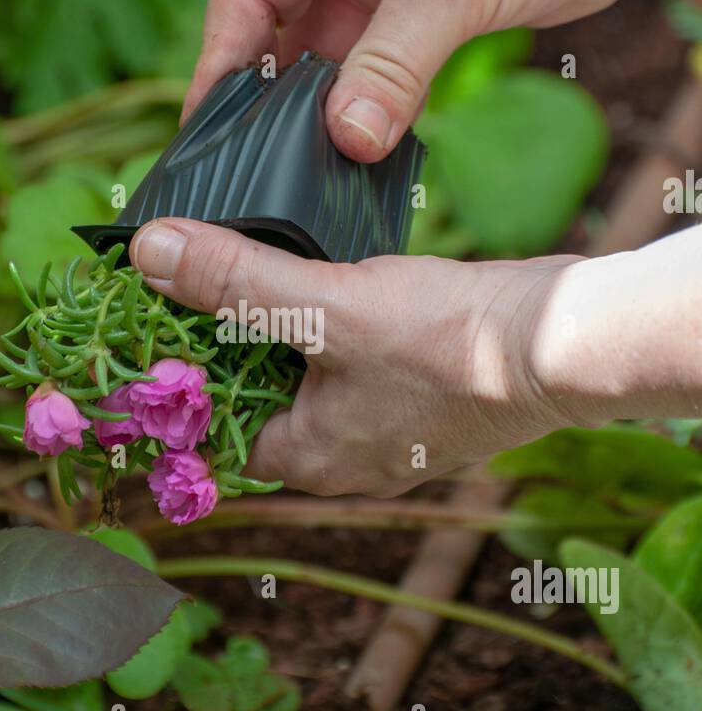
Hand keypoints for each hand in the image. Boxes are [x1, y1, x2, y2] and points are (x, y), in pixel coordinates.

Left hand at [130, 219, 580, 495]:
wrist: (563, 344)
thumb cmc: (448, 342)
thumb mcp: (325, 305)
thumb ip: (235, 282)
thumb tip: (148, 252)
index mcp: (306, 458)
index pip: (210, 426)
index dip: (177, 371)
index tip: (156, 313)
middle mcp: (342, 457)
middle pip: (256, 398)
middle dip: (228, 341)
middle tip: (200, 276)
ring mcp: (386, 431)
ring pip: (306, 377)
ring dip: (281, 328)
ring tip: (254, 267)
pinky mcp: (420, 397)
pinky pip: (351, 365)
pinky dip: (329, 327)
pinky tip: (325, 279)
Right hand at [182, 0, 701, 162]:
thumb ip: (392, 68)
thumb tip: (344, 142)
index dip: (220, 57)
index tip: (206, 124)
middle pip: (272, 21)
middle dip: (260, 89)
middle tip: (240, 160)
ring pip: (319, 48)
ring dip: (310, 104)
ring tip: (288, 166)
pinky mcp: (412, 5)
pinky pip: (363, 63)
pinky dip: (355, 103)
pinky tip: (347, 150)